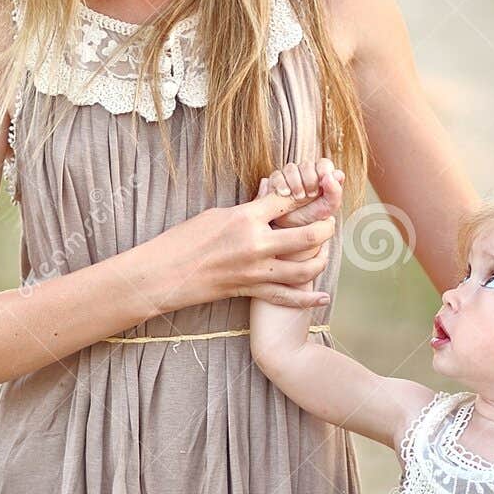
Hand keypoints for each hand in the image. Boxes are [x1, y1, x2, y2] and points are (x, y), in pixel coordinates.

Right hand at [168, 185, 335, 309]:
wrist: (162, 274)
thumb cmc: (183, 240)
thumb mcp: (215, 215)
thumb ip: (247, 210)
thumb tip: (268, 201)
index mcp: (245, 217)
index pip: (288, 201)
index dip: (308, 195)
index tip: (318, 194)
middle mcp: (255, 243)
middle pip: (306, 234)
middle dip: (325, 228)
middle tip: (330, 224)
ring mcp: (254, 270)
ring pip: (303, 268)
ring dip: (320, 260)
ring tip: (325, 253)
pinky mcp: (249, 290)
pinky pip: (285, 296)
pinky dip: (306, 299)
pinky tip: (322, 297)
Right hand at [257, 158, 345, 230]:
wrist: (292, 234)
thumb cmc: (312, 220)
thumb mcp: (329, 208)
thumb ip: (336, 191)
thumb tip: (337, 174)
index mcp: (322, 178)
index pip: (324, 164)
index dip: (323, 170)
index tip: (322, 183)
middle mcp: (306, 175)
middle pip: (307, 164)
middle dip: (309, 179)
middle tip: (310, 194)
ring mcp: (290, 177)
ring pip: (291, 168)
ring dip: (295, 182)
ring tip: (297, 197)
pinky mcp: (276, 182)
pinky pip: (276, 175)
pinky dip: (281, 184)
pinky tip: (284, 194)